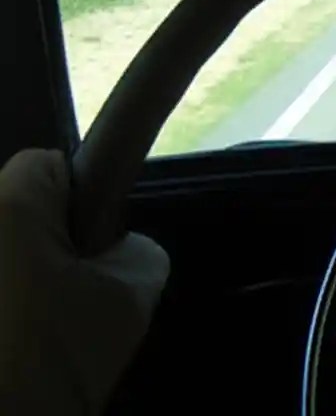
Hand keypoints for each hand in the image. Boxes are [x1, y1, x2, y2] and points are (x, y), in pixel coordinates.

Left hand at [0, 148, 168, 414]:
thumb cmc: (61, 353)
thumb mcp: (134, 292)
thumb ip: (139, 249)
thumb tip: (118, 250)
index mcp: (8, 206)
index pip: (51, 164)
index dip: (85, 197)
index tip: (96, 243)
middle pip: (19, 210)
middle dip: (49, 238)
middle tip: (75, 289)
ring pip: (4, 251)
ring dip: (21, 273)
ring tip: (41, 322)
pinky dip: (8, 301)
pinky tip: (14, 338)